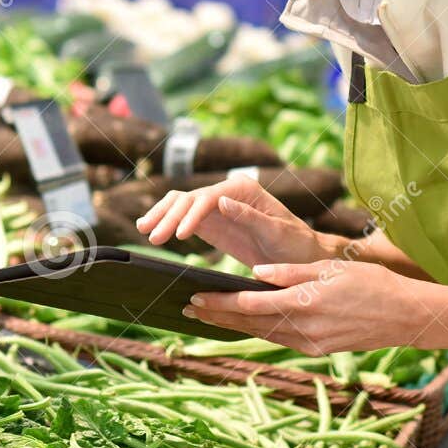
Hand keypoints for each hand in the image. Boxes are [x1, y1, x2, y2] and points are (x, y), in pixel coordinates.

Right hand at [135, 177, 331, 267]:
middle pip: (188, 198)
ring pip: (180, 204)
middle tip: (153, 237)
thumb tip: (221, 201)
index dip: (191, 214)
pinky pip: (182, 217)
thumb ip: (249, 217)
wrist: (302, 257)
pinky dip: (166, 222)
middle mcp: (227, 193)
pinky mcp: (211, 223)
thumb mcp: (277, 233)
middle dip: (169, 215)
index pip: (208, 197)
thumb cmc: (295, 245)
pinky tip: (151, 230)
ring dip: (162, 216)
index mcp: (243, 190)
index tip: (180, 235)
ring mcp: (217, 207)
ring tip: (145, 231)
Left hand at [185, 260, 441, 354]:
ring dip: (234, 326)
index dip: (220, 301)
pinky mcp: (318, 350)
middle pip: (249, 323)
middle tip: (188, 310)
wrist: (405, 317)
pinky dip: (259, 331)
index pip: (250, 303)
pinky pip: (280, 340)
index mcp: (303, 303)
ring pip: (262, 334)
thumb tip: (256, 273)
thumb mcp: (331, 268)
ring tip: (208, 318)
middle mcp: (303, 328)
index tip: (195, 297)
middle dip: (217, 317)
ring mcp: (310, 343)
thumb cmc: (371, 283)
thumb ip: (291, 271)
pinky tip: (245, 325)